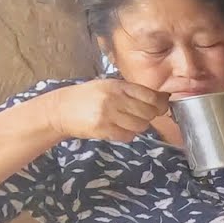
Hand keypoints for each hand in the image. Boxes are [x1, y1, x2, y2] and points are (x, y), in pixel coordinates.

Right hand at [44, 79, 169, 141]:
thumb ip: (132, 91)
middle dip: (149, 116)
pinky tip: (117, 128)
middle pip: (148, 113)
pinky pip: (128, 136)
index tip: (160, 107)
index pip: (151, 96)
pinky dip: (127, 134)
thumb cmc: (88, 97)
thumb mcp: (108, 86)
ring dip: (137, 126)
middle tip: (139, 115)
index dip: (160, 104)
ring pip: (140, 126)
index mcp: (118, 86)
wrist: (60, 109)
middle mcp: (114, 98)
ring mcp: (108, 114)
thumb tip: (162, 98)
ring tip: (125, 121)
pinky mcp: (103, 129)